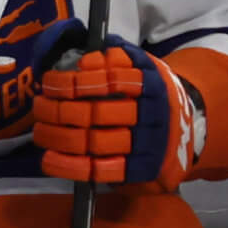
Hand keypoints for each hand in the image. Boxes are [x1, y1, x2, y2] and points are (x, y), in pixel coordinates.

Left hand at [34, 26, 205, 188]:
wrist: (188, 127)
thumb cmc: (148, 92)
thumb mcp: (140, 66)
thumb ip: (115, 57)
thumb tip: (86, 61)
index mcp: (151, 83)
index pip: (110, 80)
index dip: (75, 82)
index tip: (49, 83)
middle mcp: (151, 114)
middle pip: (97, 112)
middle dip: (59, 110)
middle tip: (38, 107)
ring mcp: (146, 144)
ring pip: (96, 142)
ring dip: (60, 136)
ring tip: (39, 130)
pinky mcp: (140, 169)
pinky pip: (102, 170)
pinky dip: (71, 166)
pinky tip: (49, 158)